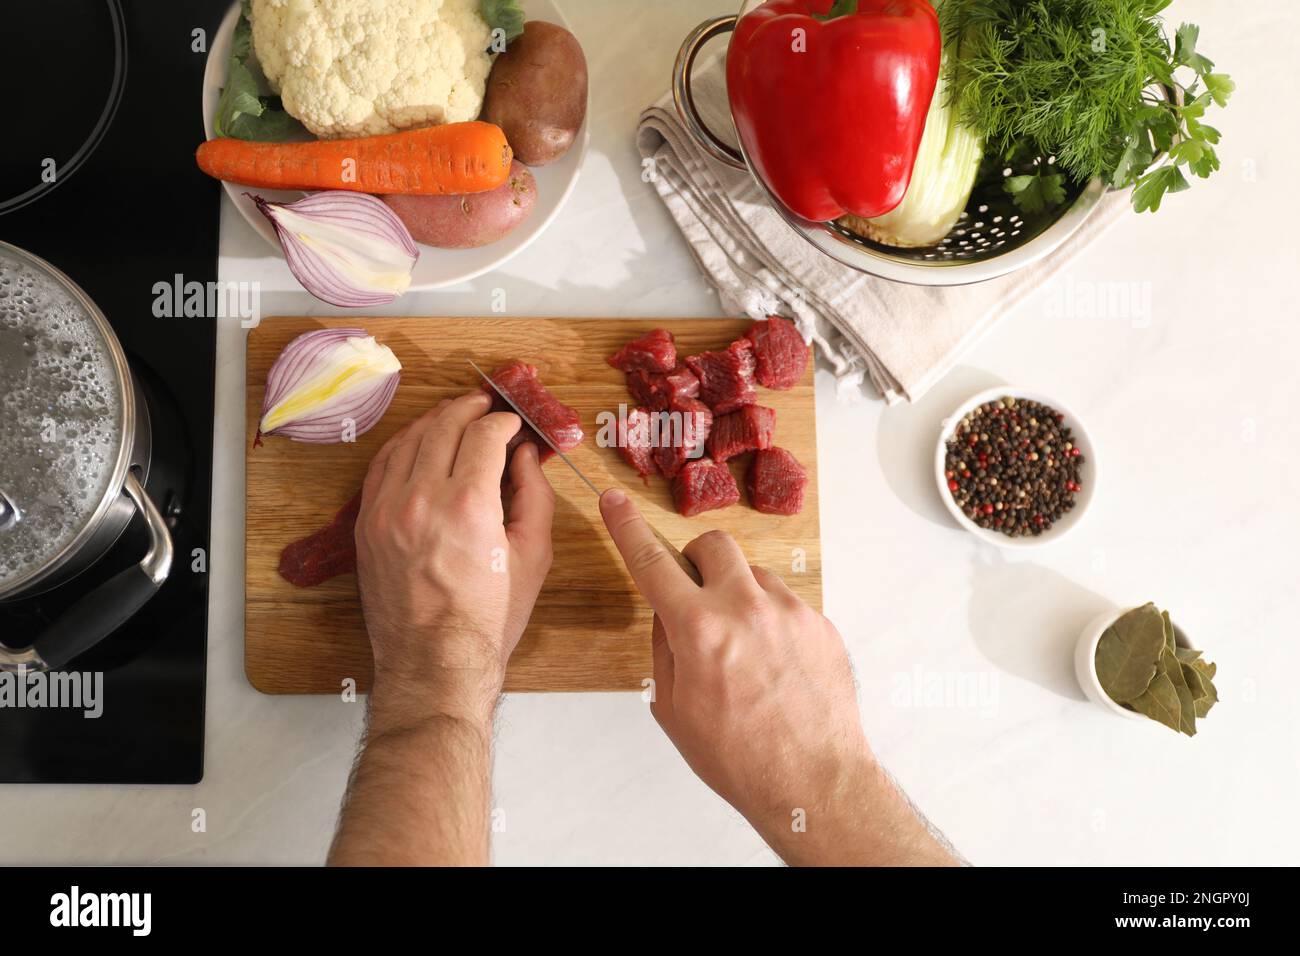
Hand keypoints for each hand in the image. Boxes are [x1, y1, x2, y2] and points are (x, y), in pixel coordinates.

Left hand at [355, 392, 555, 733]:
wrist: (436, 662)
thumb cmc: (489, 618)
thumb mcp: (533, 556)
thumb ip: (534, 495)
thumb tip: (527, 456)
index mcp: (469, 506)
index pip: (485, 434)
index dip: (505, 422)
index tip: (515, 425)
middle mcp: (422, 499)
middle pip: (444, 425)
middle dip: (471, 409)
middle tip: (487, 406)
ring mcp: (387, 510)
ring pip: (410, 438)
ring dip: (436, 420)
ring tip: (456, 416)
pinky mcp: (368, 523)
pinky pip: (382, 465)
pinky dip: (404, 444)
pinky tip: (420, 442)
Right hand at [599, 489, 956, 865]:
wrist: (814, 782)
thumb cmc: (742, 758)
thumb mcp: (675, 710)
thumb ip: (665, 651)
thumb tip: (667, 616)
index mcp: (700, 631)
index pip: (652, 562)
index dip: (627, 527)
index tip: (615, 501)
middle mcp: (746, 609)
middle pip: (713, 545)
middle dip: (698, 560)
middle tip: (697, 592)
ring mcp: (790, 612)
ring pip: (754, 574)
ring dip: (740, 597)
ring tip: (745, 651)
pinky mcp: (820, 624)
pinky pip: (786, 604)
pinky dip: (772, 623)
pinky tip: (775, 666)